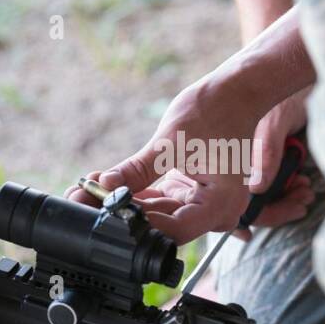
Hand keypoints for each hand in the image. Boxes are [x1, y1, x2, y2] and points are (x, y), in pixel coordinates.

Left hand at [69, 74, 313, 243]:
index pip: (172, 231)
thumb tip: (105, 187)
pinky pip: (160, 201)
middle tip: (88, 199)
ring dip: (127, 202)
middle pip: (163, 225)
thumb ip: (137, 170)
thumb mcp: (170, 142)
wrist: (236, 92)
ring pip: (157, 214)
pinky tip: (111, 183)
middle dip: (125, 212)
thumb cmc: (216, 110)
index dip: (136, 224)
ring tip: (93, 188)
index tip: (105, 211)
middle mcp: (216, 212)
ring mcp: (204, 204)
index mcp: (220, 204)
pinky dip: (137, 193)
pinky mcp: (191, 193)